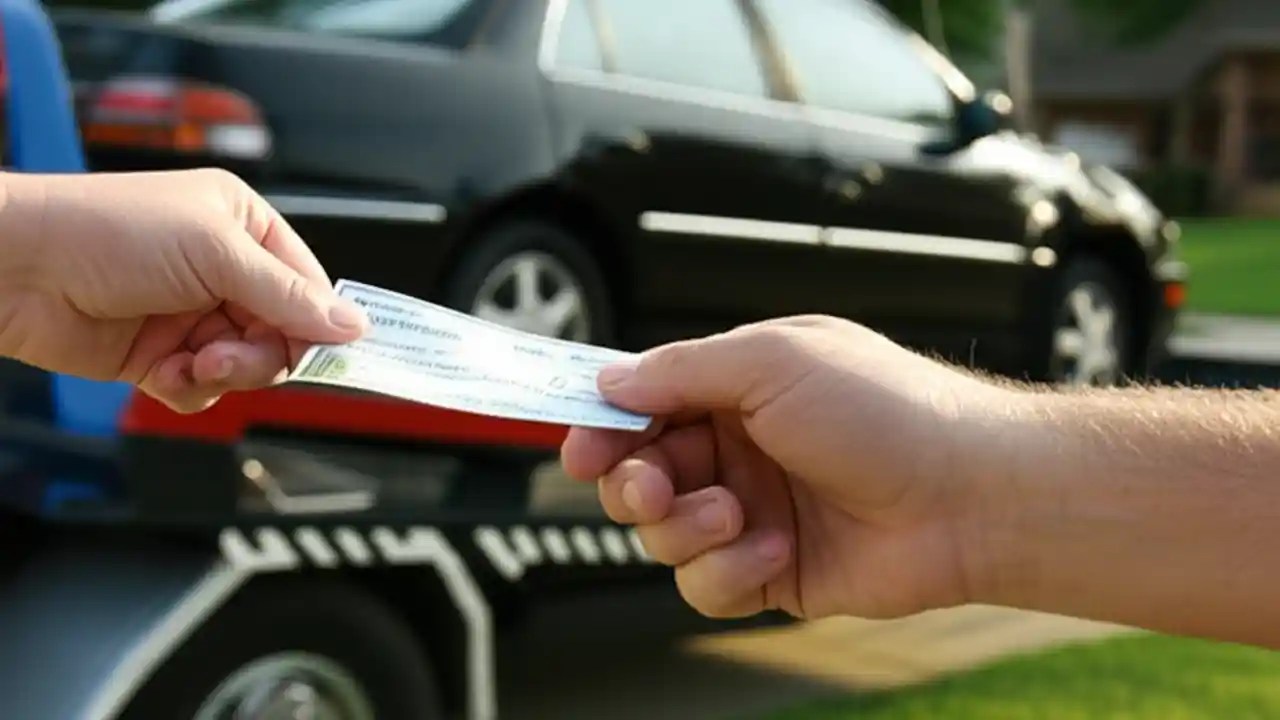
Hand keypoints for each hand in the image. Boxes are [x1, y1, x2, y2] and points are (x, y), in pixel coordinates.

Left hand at [0, 169, 365, 411]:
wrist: (15, 268)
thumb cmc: (103, 231)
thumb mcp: (214, 251)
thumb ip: (288, 295)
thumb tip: (351, 323)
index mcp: (244, 227)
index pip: (308, 287)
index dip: (318, 324)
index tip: (326, 353)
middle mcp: (224, 271)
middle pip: (282, 336)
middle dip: (259, 354)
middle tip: (228, 354)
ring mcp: (192, 316)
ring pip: (246, 368)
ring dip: (223, 374)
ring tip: (190, 362)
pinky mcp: (161, 356)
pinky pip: (204, 391)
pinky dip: (188, 390)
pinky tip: (161, 373)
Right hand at [562, 316, 1017, 620]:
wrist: (970, 493)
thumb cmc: (884, 409)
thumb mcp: (773, 360)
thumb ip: (681, 370)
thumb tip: (610, 379)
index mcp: (735, 389)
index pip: (641, 406)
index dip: (601, 425)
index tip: (578, 442)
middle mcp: (737, 451)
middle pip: (636, 475)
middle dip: (630, 483)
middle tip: (648, 484)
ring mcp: (751, 513)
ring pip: (661, 535)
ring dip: (684, 527)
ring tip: (738, 513)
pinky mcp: (769, 572)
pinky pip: (705, 584)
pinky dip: (726, 570)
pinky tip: (774, 549)